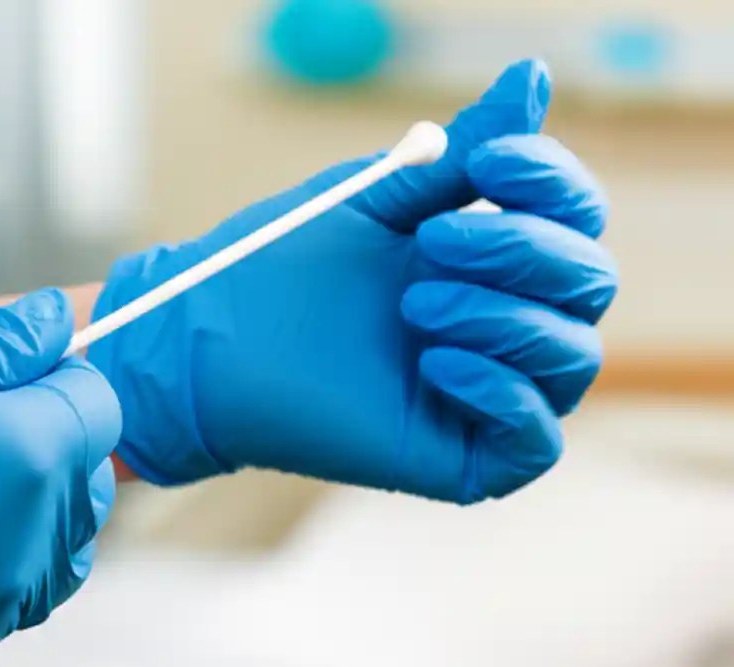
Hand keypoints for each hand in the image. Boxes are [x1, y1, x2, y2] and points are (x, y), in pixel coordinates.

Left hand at [89, 59, 615, 502]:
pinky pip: (538, 440)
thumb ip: (462, 150)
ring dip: (504, 317)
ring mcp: (487, 392)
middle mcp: (503, 324)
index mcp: (491, 257)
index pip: (578, 218)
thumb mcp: (381, 198)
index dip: (553, 184)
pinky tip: (433, 360)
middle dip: (522, 249)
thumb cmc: (283, 266)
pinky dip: (502, 392)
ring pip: (574, 359)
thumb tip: (532, 77)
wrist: (210, 343)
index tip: (488, 163)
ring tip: (414, 303)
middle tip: (431, 242)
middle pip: (588, 283)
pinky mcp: (462, 456)